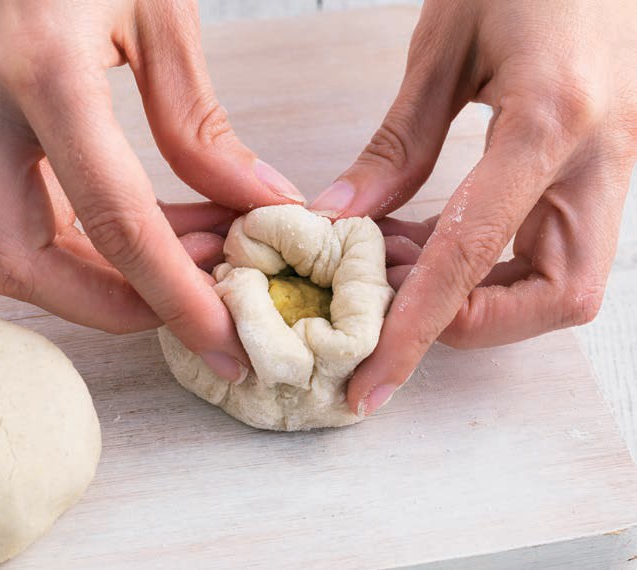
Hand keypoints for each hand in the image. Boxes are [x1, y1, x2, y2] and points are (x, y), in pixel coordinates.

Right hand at [0, 0, 304, 381]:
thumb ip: (202, 127)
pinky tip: (160, 235)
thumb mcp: (163, 16)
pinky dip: (95, 243)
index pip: (111, 217)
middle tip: (195, 319)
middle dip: (112, 308)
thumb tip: (259, 208)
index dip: (170, 293)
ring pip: (16, 248)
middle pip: (24, 260)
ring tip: (193, 271)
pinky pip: (28, 213)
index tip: (221, 340)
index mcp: (42, 68)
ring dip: (106, 279)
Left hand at [309, 0, 636, 412]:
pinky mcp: (602, 172)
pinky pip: (554, 249)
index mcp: (549, 123)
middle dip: (472, 323)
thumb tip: (343, 222)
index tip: (371, 380)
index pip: (473, 256)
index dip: (416, 329)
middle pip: (557, 297)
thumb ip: (398, 145)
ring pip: (564, 284)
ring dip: (480, 299)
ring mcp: (612, 170)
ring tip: (401, 267)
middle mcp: (598, 161)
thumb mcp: (445, 49)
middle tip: (394, 304)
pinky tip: (433, 242)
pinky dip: (491, 268)